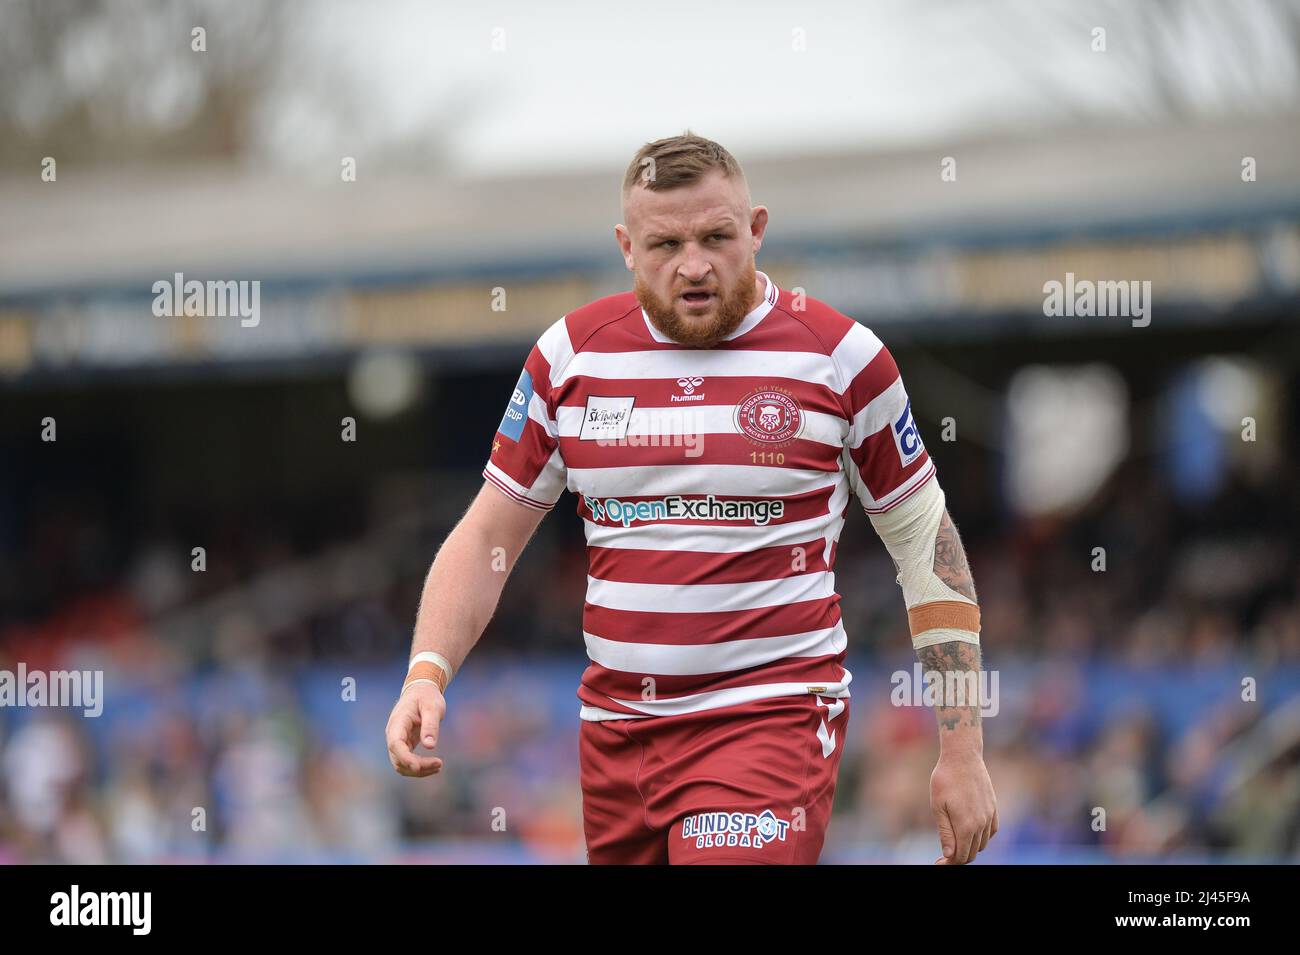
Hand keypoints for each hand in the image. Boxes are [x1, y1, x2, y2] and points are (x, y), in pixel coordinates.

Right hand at [386, 683, 445, 776]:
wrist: (420, 691)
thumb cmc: (426, 697)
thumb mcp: (432, 707)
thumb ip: (430, 725)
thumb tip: (430, 746)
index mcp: (398, 722)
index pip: (395, 744)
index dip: (405, 758)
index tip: (418, 766)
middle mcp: (393, 734)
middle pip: (398, 758)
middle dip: (416, 766)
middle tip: (439, 764)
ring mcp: (397, 741)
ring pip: (401, 764)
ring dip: (418, 770)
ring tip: (438, 766)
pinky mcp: (404, 745)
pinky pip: (407, 761)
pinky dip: (419, 767)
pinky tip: (434, 766)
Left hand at [930, 749, 996, 863]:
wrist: (962, 757)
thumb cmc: (945, 780)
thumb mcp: (938, 807)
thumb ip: (945, 833)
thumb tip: (950, 855)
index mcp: (966, 825)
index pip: (961, 856)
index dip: (949, 864)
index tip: (939, 863)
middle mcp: (982, 824)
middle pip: (972, 853)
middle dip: (958, 858)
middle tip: (944, 856)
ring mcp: (990, 816)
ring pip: (982, 844)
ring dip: (970, 848)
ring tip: (955, 843)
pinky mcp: (994, 808)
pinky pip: (991, 832)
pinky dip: (981, 837)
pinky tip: (970, 832)